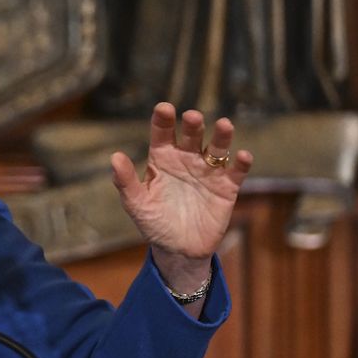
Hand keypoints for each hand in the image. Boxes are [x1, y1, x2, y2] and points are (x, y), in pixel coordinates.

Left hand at [110, 103, 253, 264]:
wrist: (178, 249)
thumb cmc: (154, 223)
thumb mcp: (137, 204)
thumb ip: (126, 182)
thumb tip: (115, 157)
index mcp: (162, 158)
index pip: (162, 134)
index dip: (163, 120)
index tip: (164, 108)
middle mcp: (186, 159)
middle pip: (191, 136)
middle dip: (193, 125)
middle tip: (192, 117)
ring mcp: (208, 172)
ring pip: (217, 148)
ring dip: (221, 136)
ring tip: (224, 125)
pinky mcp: (226, 187)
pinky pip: (236, 172)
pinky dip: (241, 163)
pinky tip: (243, 156)